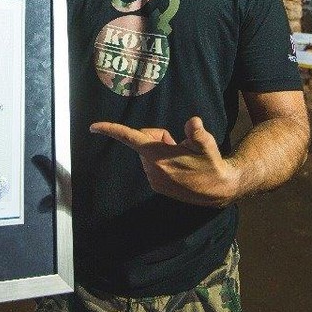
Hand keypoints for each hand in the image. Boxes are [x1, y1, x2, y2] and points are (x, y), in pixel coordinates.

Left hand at [89, 116, 239, 206]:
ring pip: (148, 152)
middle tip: (179, 144)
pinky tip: (179, 166)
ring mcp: (153, 179)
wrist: (218, 189)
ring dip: (161, 150)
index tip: (93, 127)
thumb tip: (192, 122)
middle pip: (144, 140)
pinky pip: (152, 164)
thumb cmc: (211, 164)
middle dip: (158, 137)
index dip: (111, 130)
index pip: (130, 138)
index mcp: (158, 155)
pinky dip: (162, 160)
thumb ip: (197, 132)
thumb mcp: (207, 145)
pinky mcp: (157, 185)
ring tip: (182, 157)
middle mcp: (151, 168)